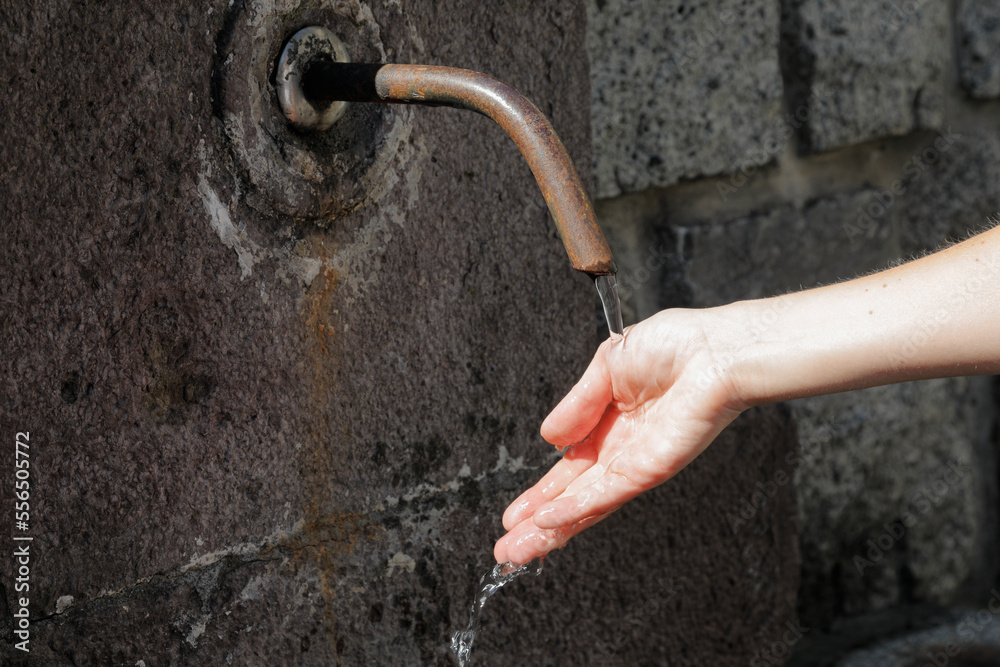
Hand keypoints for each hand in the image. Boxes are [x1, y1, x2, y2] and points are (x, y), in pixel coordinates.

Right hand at [494, 307, 748, 564]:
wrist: (714, 348)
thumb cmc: (675, 345)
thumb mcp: (607, 365)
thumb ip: (577, 404)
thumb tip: (548, 437)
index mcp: (609, 426)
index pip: (568, 471)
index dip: (541, 495)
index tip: (514, 516)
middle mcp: (621, 454)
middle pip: (571, 498)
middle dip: (536, 526)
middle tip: (505, 551)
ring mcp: (635, 466)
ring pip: (584, 506)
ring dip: (548, 530)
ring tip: (515, 553)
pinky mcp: (650, 469)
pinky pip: (605, 493)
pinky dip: (575, 508)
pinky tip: (547, 522)